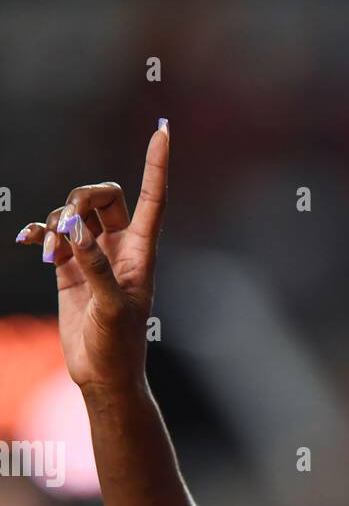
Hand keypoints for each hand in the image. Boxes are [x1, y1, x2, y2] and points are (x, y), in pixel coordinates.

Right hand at [15, 123, 168, 394]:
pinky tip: (29, 241)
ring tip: (51, 252)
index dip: (156, 165)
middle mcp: (119, 249)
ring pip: (75, 214)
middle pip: (103, 196)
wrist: (102, 375)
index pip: (153, 199)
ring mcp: (93, 257)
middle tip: (67, 222)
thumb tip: (75, 230)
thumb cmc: (118, 347)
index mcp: (140, 253)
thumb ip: (95, 266)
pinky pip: (53, 237)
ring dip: (57, 222)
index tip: (163, 130)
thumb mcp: (111, 308)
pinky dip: (40, 234)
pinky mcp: (69, 270)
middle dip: (82, 196)